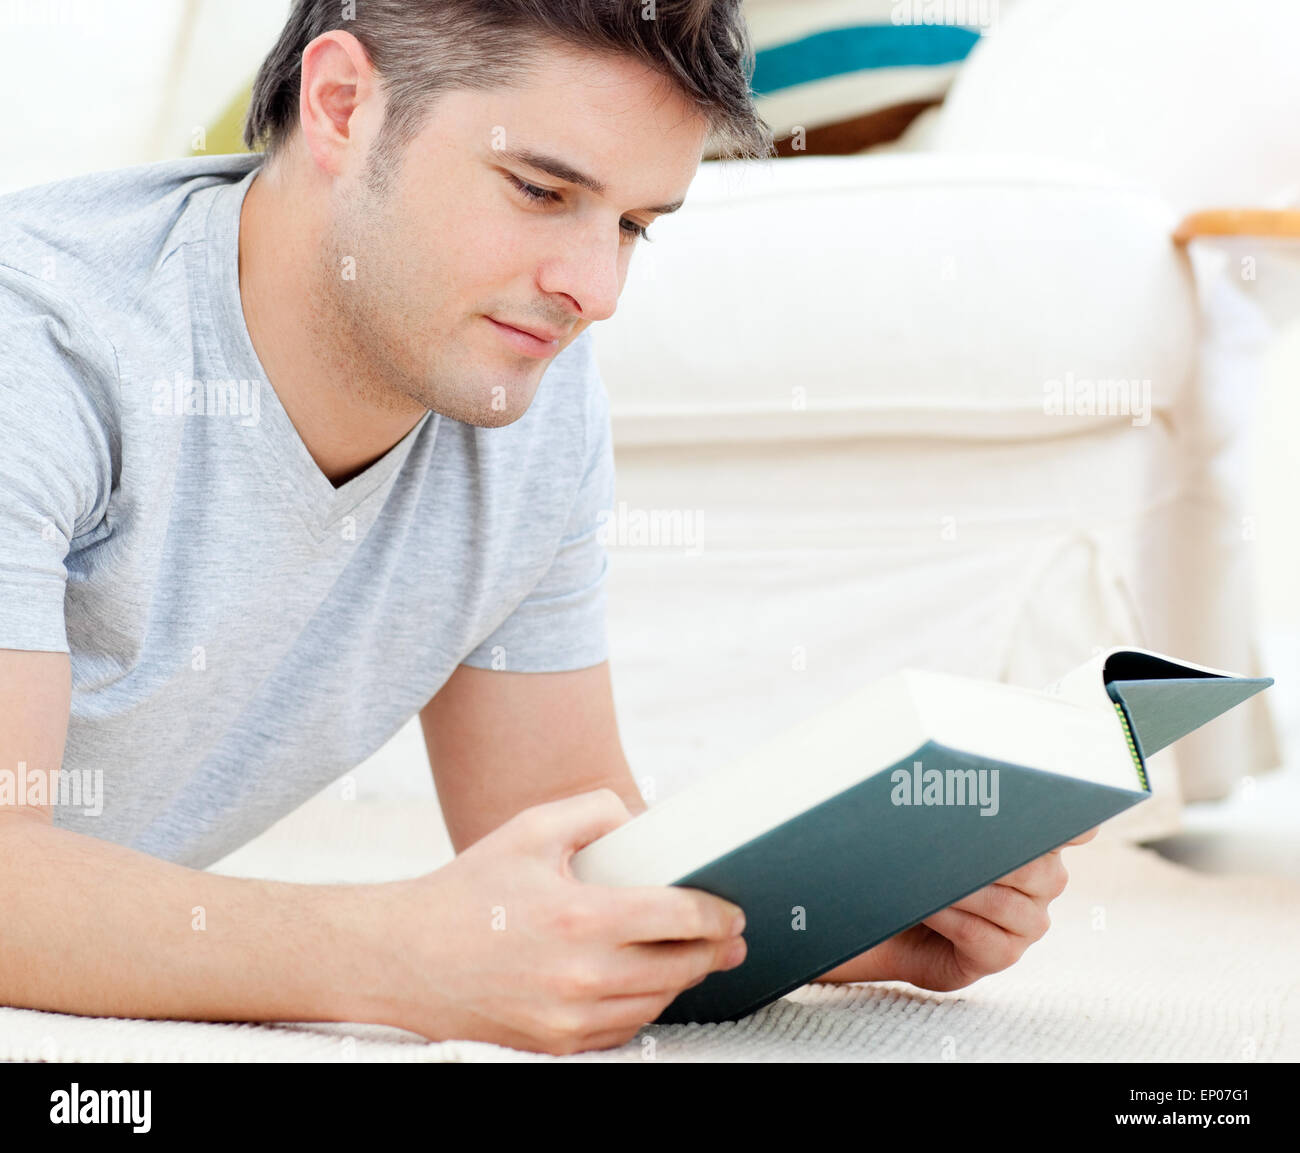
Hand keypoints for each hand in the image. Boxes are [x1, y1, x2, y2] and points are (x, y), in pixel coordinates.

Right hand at [369, 788, 747, 1053]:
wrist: (403, 959)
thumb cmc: (468, 889)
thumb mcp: (529, 829)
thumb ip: (594, 811)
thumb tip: (643, 821)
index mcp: (579, 916)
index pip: (677, 918)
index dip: (716, 915)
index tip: (733, 912)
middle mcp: (579, 975)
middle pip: (676, 968)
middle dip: (713, 952)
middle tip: (732, 941)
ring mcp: (567, 1018)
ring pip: (654, 1003)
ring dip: (681, 981)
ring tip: (694, 959)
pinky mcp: (554, 1045)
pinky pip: (621, 1030)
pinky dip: (643, 1006)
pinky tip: (647, 984)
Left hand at [817, 826, 1099, 990]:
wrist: (894, 915)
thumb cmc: (920, 862)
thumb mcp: (940, 829)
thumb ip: (962, 810)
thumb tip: (960, 780)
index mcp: (1036, 843)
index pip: (1069, 828)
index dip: (1070, 823)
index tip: (1067, 817)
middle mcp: (1045, 883)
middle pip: (1033, 869)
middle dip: (989, 856)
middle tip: (948, 842)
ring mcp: (1029, 923)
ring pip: (1004, 905)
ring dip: (961, 890)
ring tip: (924, 877)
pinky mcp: (1004, 955)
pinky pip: (980, 936)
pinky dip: (949, 918)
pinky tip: (925, 908)